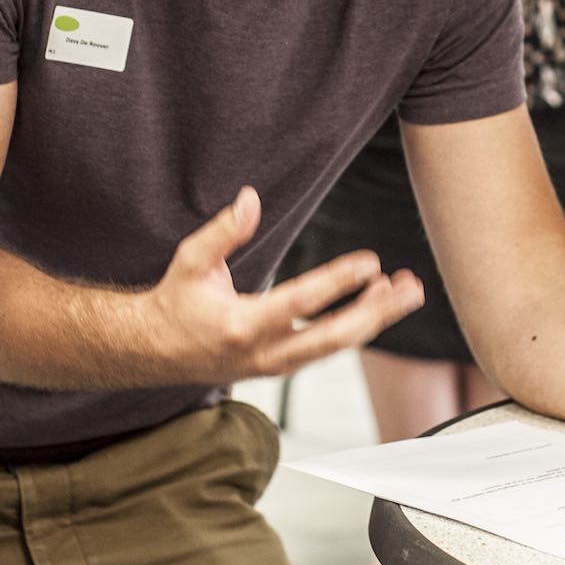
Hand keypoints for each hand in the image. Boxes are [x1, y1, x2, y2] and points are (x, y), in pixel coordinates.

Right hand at [145, 186, 424, 383]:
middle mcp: (265, 352)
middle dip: (377, 312)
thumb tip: (251, 198)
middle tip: (408, 286)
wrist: (157, 352)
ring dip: (375, 318)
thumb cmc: (177, 301)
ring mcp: (276, 365)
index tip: (371, 261)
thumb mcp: (191, 260)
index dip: (339, 281)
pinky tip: (377, 302)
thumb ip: (223, 231)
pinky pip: (327, 348)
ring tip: (406, 290)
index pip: (302, 302)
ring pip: (337, 345)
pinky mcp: (283, 366)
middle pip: (334, 337)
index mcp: (243, 324)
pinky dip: (356, 326)